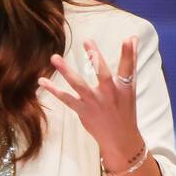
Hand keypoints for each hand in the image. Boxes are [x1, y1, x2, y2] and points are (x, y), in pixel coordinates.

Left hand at [38, 36, 145, 166]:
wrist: (119, 138)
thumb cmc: (125, 109)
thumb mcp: (130, 86)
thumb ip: (130, 61)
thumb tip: (133, 37)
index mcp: (124, 88)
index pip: (128, 68)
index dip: (128, 54)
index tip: (128, 39)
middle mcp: (109, 94)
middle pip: (103, 74)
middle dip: (96, 58)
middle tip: (87, 41)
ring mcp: (94, 102)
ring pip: (79, 85)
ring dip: (66, 71)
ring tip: (54, 58)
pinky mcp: (82, 110)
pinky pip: (66, 99)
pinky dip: (54, 90)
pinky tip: (42, 81)